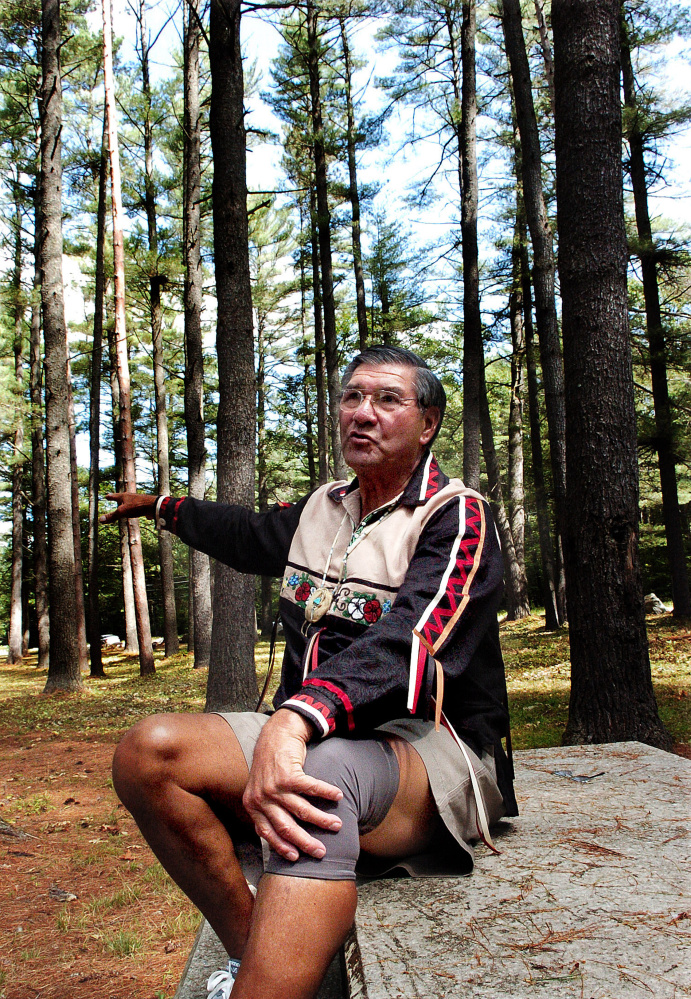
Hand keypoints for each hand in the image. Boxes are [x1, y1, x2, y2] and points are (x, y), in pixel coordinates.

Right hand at [100, 492, 157, 524]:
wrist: (154, 506)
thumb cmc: (137, 506)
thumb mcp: (122, 512)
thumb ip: (112, 516)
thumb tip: (100, 520)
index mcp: (124, 496)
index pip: (114, 496)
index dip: (110, 497)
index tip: (106, 496)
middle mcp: (130, 497)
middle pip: (122, 497)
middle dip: (117, 498)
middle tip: (114, 497)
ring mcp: (137, 500)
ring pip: (129, 502)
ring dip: (125, 503)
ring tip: (124, 504)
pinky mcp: (143, 505)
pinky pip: (136, 507)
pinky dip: (133, 509)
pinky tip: (135, 511)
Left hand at [242, 708, 342, 861]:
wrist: (275, 735)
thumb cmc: (270, 765)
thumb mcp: (259, 789)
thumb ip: (266, 810)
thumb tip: (278, 837)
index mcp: (252, 805)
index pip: (267, 832)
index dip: (282, 847)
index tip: (296, 858)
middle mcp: (261, 798)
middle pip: (286, 827)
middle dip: (305, 842)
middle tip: (320, 852)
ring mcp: (274, 786)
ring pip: (302, 810)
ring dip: (322, 820)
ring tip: (336, 825)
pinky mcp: (289, 774)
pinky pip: (311, 788)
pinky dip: (327, 793)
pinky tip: (338, 796)